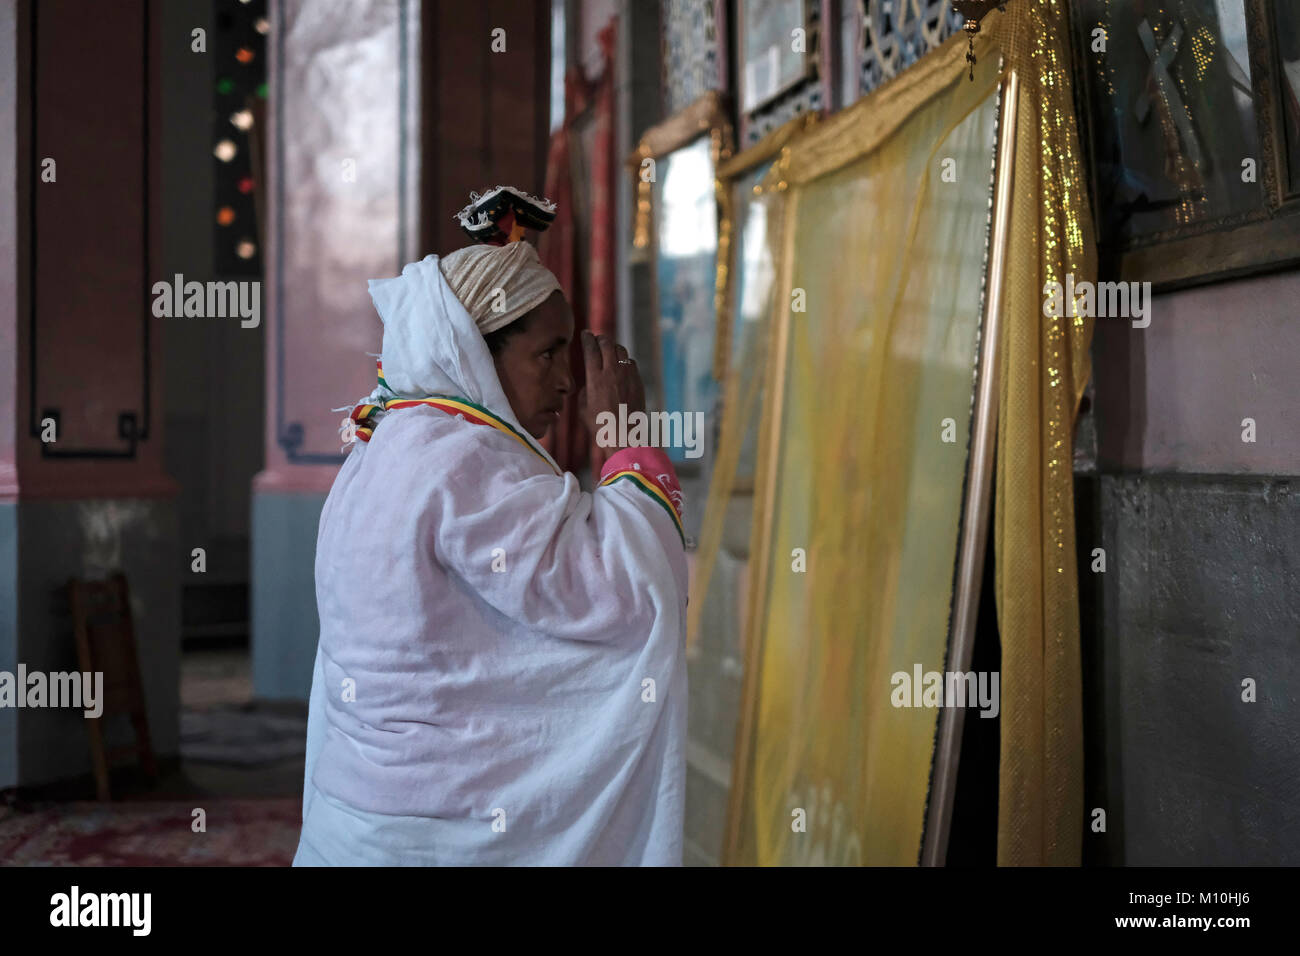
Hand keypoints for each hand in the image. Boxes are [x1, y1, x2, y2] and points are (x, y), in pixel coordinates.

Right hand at [580, 331, 644, 468]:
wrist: (624, 436)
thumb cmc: (599, 425)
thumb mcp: (583, 406)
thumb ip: (586, 387)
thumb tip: (590, 379)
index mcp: (595, 378)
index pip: (590, 349)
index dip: (587, 338)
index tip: (585, 334)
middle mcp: (612, 373)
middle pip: (607, 344)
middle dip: (600, 338)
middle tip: (597, 339)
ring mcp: (627, 376)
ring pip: (621, 350)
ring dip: (613, 347)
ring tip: (608, 350)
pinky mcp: (638, 382)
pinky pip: (631, 363)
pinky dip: (624, 360)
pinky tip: (620, 365)